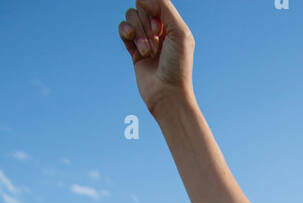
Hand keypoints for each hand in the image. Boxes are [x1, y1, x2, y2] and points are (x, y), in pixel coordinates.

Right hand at [118, 0, 194, 116]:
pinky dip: (125, 32)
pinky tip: (132, 41)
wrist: (167, 94)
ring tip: (149, 52)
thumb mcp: (179, 31)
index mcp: (172, 24)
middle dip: (145, 24)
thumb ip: (163, 6)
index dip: (152, 11)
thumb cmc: (177, 65)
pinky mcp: (134, 51)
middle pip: (141, 7)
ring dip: (138, 33)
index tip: (160, 30)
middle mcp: (159, 30)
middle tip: (156, 44)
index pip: (154, 1)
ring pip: (131, 17)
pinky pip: (123, 29)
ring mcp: (146, 39)